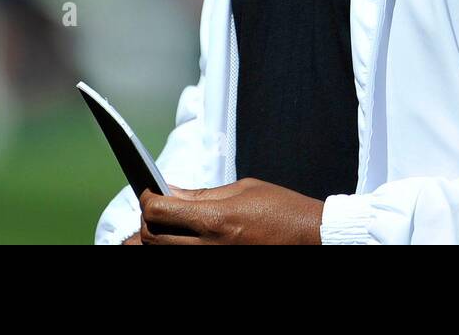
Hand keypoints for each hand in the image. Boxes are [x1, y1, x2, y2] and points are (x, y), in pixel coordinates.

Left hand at [139, 178, 323, 244]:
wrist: (311, 238)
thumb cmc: (281, 209)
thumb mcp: (243, 190)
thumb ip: (202, 194)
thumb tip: (171, 192)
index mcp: (215, 219)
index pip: (159, 211)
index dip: (147, 198)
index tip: (149, 192)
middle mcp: (209, 247)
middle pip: (152, 238)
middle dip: (148, 221)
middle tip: (156, 209)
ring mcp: (213, 261)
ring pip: (164, 254)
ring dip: (159, 239)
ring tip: (167, 226)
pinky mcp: (218, 269)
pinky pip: (185, 260)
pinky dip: (178, 249)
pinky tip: (183, 239)